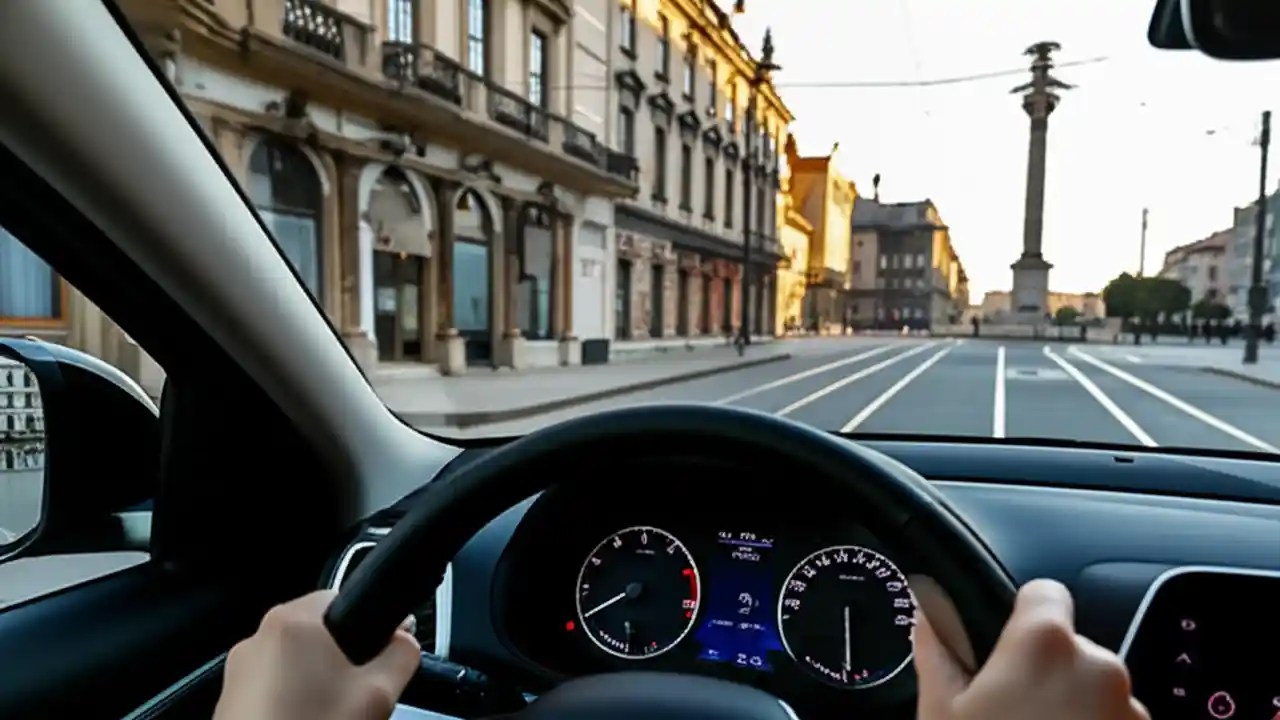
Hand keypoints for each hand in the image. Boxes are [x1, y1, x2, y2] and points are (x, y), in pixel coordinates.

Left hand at [214, 590, 420, 719]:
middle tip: (357, 694)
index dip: (370, 625)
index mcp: (293, 621)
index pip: (343, 598)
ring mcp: (239, 669)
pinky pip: (273, 685)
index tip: (382, 654)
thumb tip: (405, 641)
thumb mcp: (377, 694)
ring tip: (329, 714)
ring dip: (317, 681)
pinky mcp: (231, 697)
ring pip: (296, 662)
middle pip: (319, 633)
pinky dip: (292, 699)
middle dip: (342, 659)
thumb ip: (402, 655)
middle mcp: (258, 637)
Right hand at [912, 578, 1148, 719]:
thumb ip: (937, 651)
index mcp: (1044, 644)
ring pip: (1097, 695)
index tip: (1004, 644)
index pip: (1044, 594)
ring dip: (1073, 714)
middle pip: (1070, 651)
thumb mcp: (941, 714)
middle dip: (1045, 677)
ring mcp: (1132, 714)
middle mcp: (1100, 669)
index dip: (1021, 616)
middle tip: (1009, 716)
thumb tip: (924, 612)